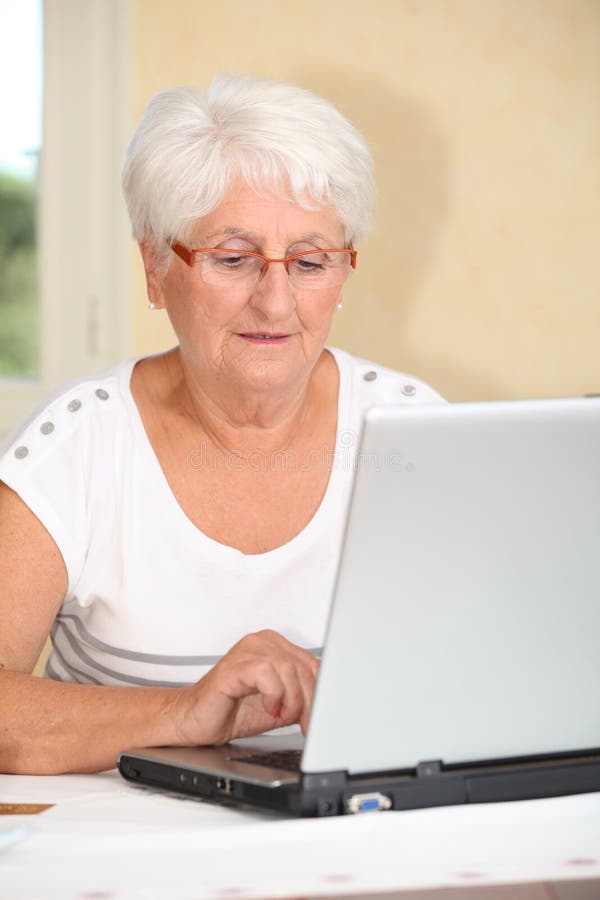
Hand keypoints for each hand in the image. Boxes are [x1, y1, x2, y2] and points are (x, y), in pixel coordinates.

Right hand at [171, 630, 319, 744]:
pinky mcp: (233, 666)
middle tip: (303, 722)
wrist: (195, 722)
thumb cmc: (231, 711)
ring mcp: (246, 650)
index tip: (318, 718)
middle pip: (302, 665)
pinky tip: (268, 707)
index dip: (319, 692)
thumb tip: (324, 706)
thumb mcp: (278, 706)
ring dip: (291, 698)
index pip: (311, 663)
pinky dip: (274, 694)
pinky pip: (267, 673)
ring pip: (288, 668)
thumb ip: (300, 699)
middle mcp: (261, 642)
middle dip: (308, 699)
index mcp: (274, 646)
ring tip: (280, 714)